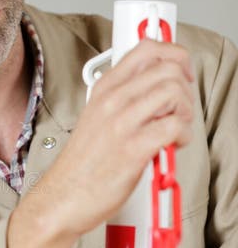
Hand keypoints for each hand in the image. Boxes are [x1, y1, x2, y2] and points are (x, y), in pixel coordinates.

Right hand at [7, 39, 193, 247]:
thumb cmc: (82, 165)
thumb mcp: (96, 118)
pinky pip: (174, 127)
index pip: (147, 49)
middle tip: (179, 109)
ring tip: (176, 128)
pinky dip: (183, 136)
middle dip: (185, 88)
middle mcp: (112, 100)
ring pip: (174, 92)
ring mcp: (121, 123)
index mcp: (104, 89)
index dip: (174, 56)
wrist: (62, 198)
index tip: (180, 72)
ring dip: (186, 112)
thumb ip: (124, 100)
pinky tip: (172, 146)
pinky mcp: (132, 149)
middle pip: (168, 68)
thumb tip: (158, 92)